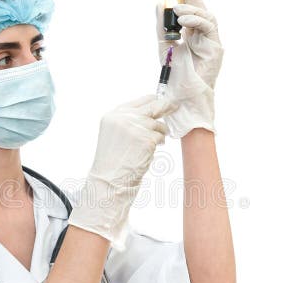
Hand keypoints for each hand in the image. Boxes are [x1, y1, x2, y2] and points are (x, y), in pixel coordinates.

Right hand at [68, 95, 178, 250]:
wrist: (109, 181)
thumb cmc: (113, 162)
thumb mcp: (114, 134)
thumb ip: (129, 121)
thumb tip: (152, 112)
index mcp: (113, 115)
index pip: (140, 101)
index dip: (153, 101)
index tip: (161, 101)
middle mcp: (123, 118)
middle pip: (153, 106)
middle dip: (165, 107)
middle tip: (174, 106)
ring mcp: (135, 127)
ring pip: (159, 124)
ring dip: (160, 133)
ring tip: (149, 146)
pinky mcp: (146, 139)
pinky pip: (161, 137)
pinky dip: (159, 144)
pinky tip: (149, 152)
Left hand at [155, 0, 223, 137]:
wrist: (182, 97)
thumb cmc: (176, 76)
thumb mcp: (164, 46)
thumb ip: (162, 27)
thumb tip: (159, 4)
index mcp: (192, 35)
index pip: (190, 10)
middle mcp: (203, 37)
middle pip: (201, 9)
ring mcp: (211, 42)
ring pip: (207, 17)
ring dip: (192, 10)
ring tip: (177, 10)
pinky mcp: (216, 49)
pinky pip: (209, 28)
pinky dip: (197, 22)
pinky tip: (184, 21)